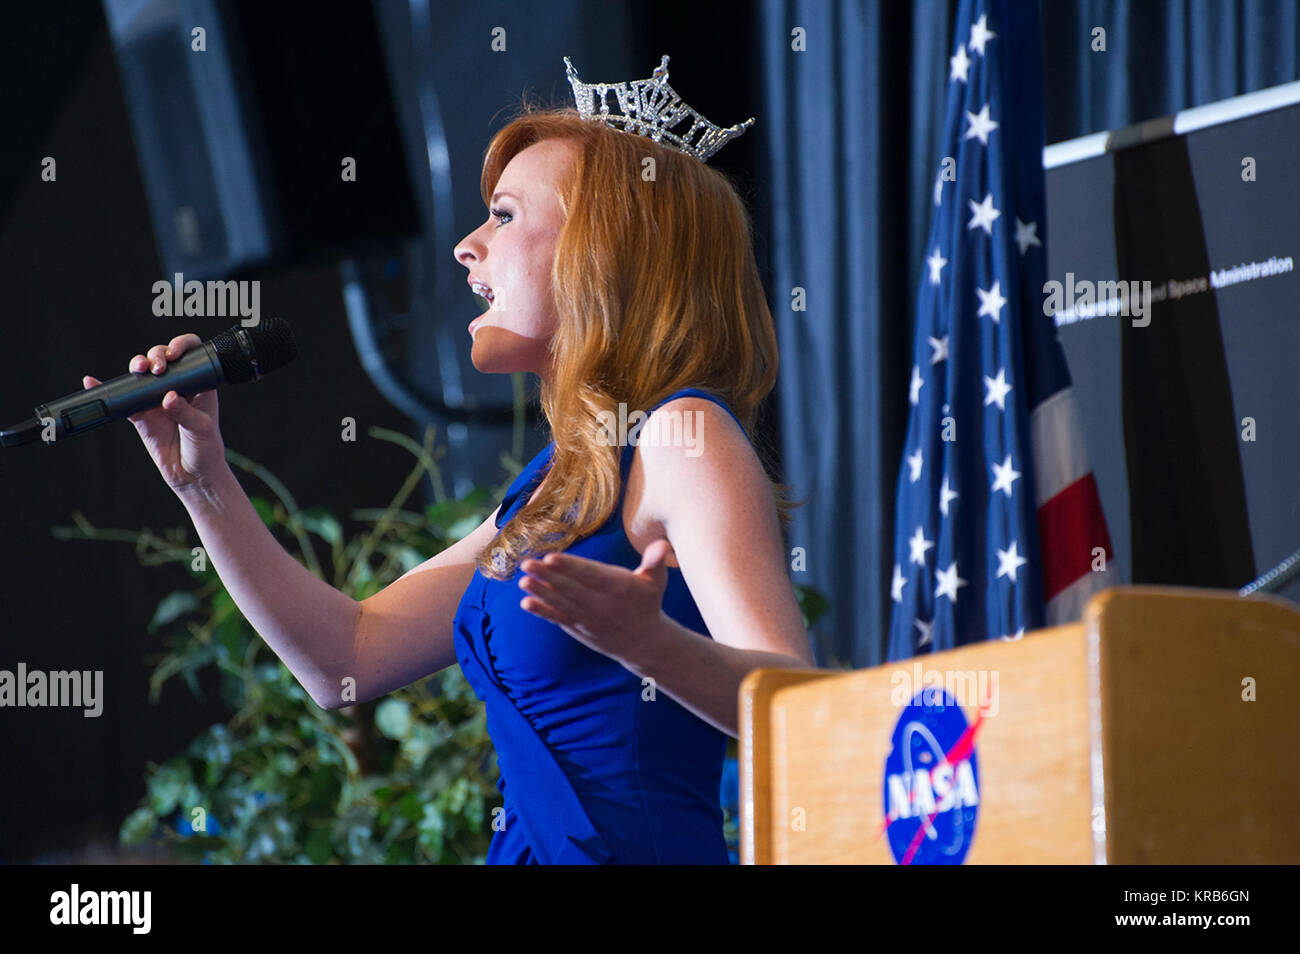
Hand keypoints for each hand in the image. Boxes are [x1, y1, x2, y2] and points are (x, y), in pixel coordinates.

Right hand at [82, 333, 226, 495]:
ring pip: (142, 375)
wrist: (192, 476)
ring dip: (137, 367)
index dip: (182, 346)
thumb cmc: (206, 450)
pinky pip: (123, 399)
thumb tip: (169, 397)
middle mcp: (178, 388)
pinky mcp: (141, 415)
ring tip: (138, 369)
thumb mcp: (202, 430)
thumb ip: (185, 413)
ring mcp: (157, 400)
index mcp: (199, 386)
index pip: (191, 356)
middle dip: (156, 355)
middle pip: (162, 360)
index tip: (173, 353)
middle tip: (157, 367)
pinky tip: (94, 382)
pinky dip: (108, 390)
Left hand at [518, 539, 675, 663]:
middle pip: (571, 588)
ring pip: (561, 603)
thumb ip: (655, 561)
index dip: (570, 567)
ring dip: (541, 592)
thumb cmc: (647, 603)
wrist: (644, 643)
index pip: (590, 575)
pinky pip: (558, 619)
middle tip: (527, 563)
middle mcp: (601, 604)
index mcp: (618, 587)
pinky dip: (542, 611)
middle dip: (547, 576)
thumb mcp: (656, 581)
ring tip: (523, 580)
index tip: (552, 558)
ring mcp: (588, 618)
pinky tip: (526, 603)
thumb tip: (663, 545)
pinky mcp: (579, 627)